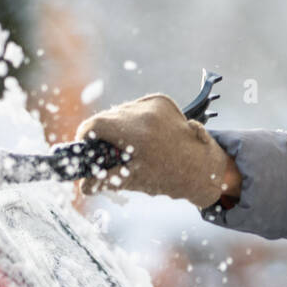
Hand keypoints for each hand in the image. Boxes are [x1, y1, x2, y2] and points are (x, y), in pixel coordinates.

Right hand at [74, 93, 238, 207]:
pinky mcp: (162, 100)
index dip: (84, 137)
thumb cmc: (168, 177)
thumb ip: (103, 181)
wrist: (203, 166)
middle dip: (102, 135)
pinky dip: (133, 119)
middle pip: (106, 117)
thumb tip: (83, 186)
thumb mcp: (133, 180)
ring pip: (120, 111)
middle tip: (105, 152)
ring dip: (117, 126)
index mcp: (137, 133)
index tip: (84, 148)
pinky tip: (142, 135)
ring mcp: (156, 104)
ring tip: (128, 146)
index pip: (94, 125)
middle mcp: (146, 113)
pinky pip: (136, 107)